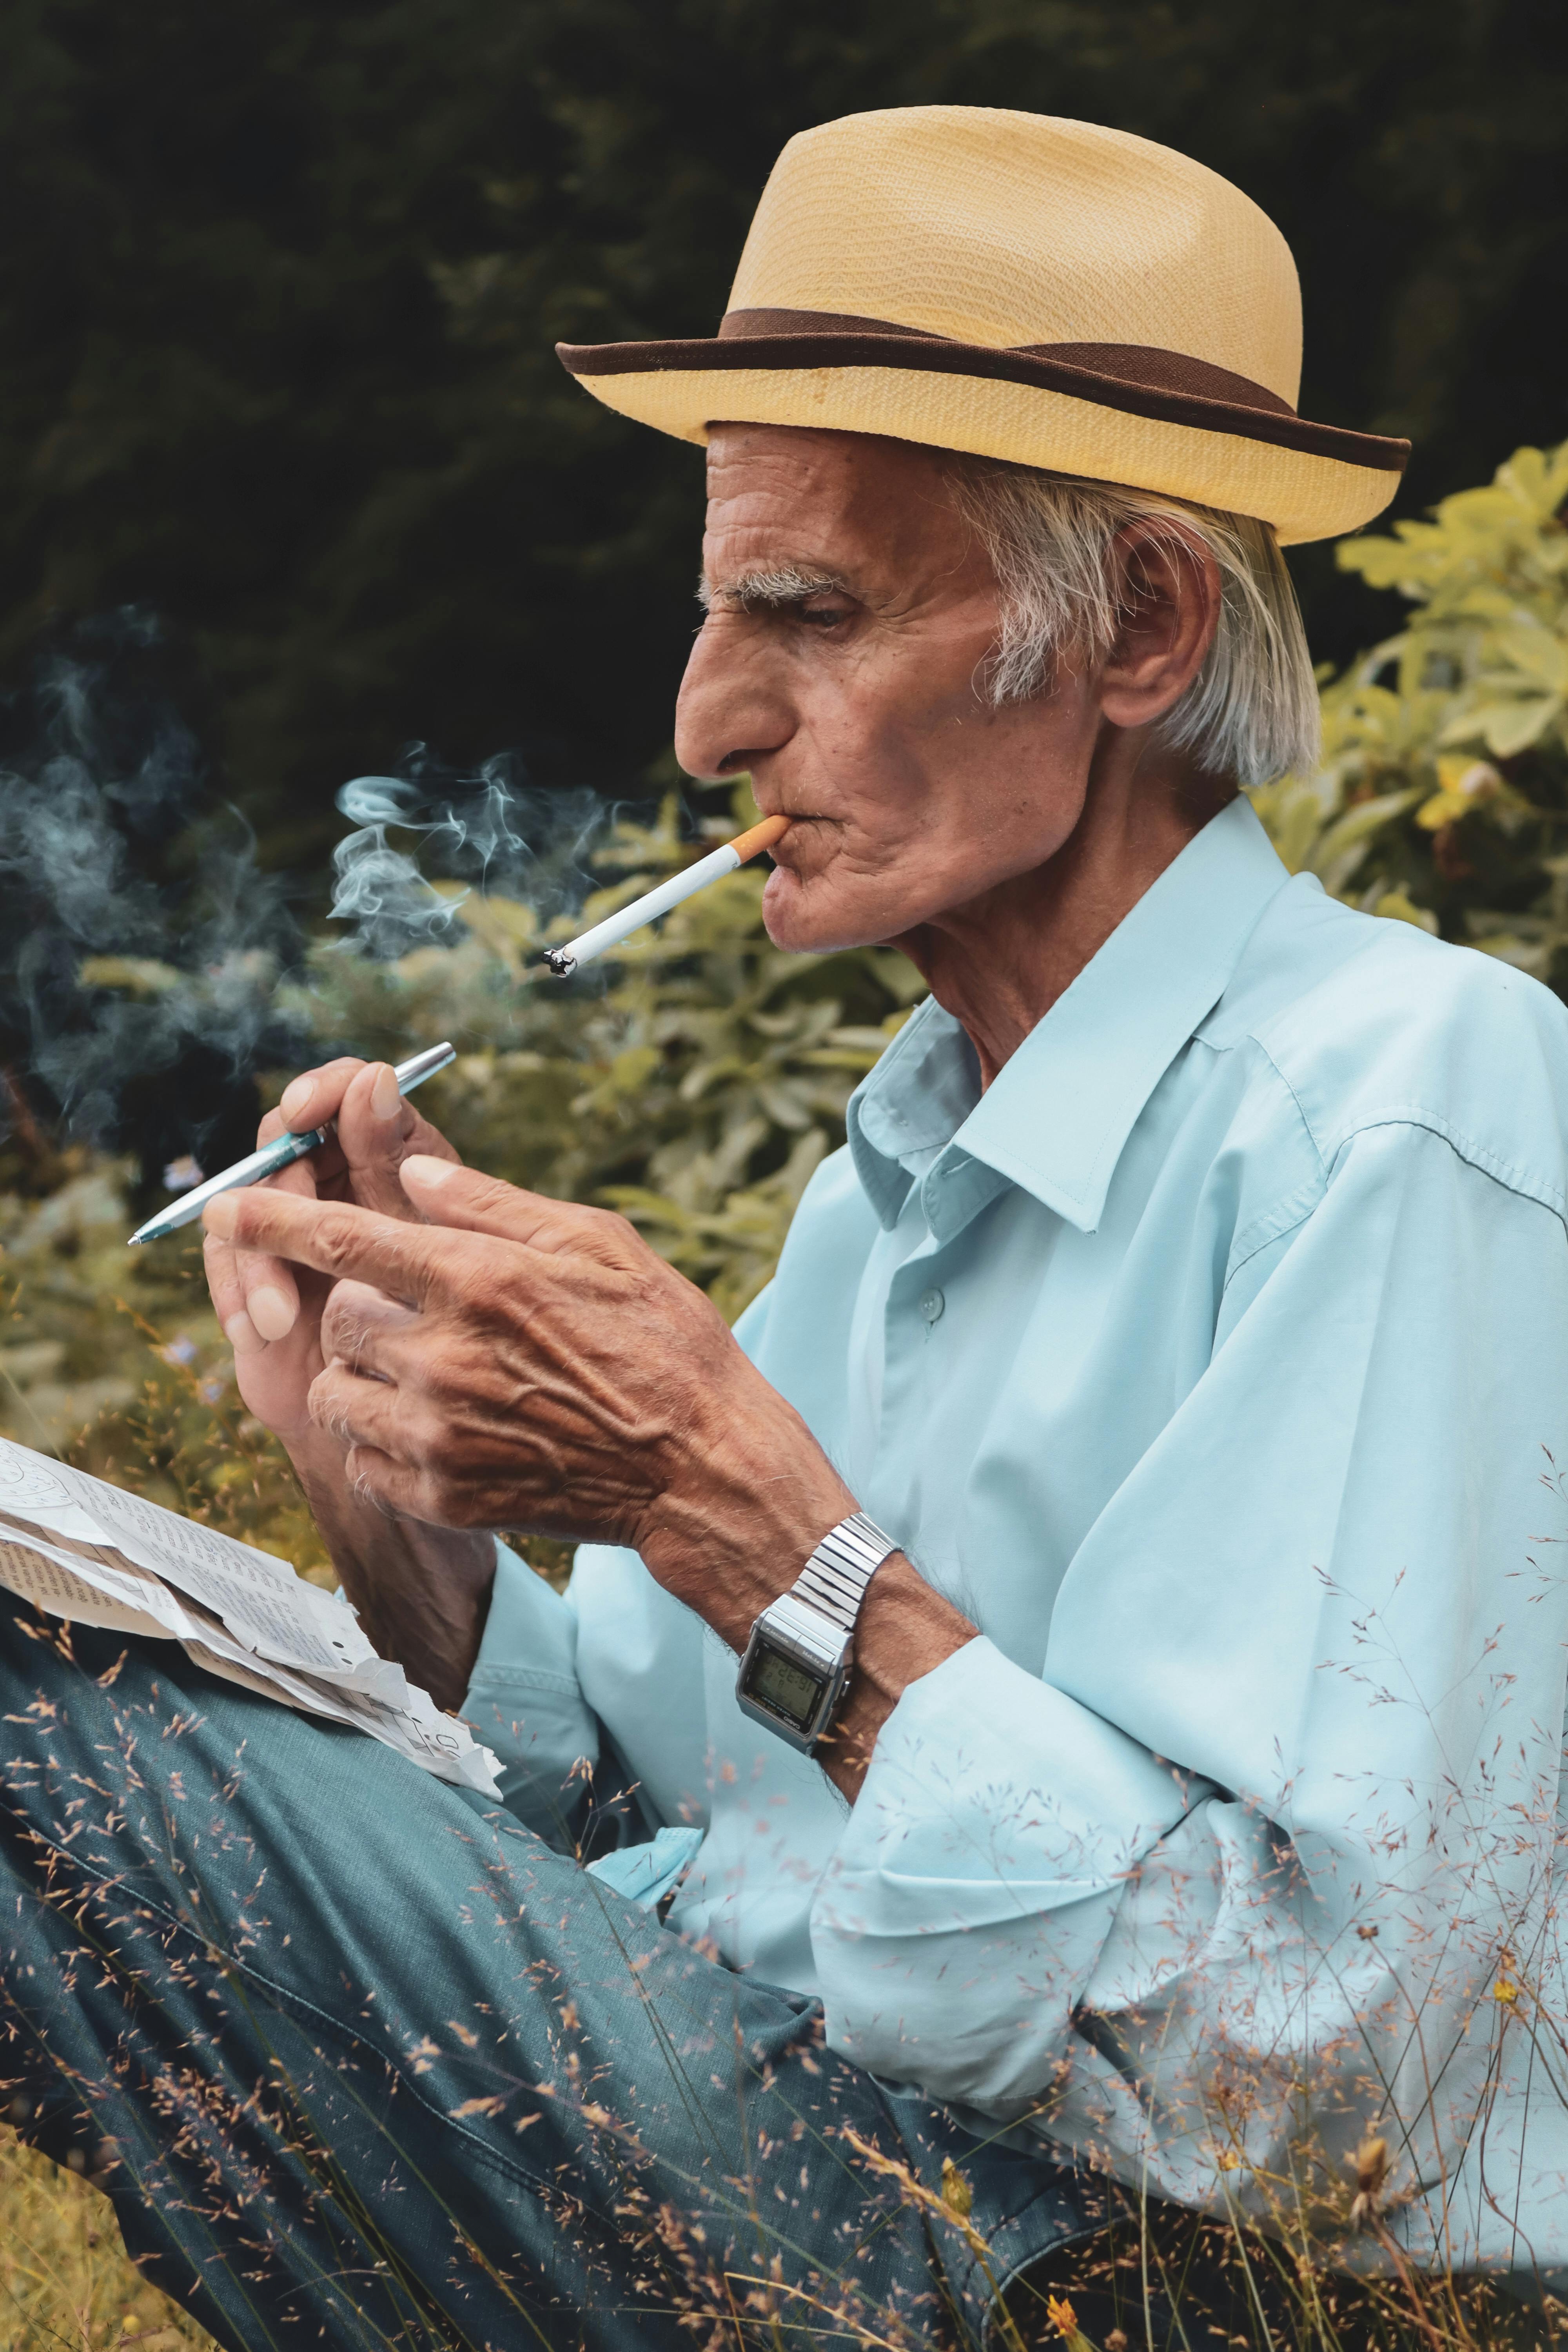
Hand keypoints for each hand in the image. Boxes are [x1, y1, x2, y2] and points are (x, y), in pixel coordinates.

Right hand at [201, 1058, 460, 1447]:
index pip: (345, 1094)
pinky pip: (226, 1264)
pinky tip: (262, 1334)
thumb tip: (374, 1077)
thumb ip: (397, 1159)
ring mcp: (286, 1227)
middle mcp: (330, 1182)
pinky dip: (238, 1296)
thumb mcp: (429, 1239)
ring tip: (279, 1318)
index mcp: (385, 1157)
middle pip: (279, 1146)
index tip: (306, 1110)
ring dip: (255, 1261)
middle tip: (289, 1227)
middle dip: (278, 1189)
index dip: (321, 1091)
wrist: (410, 1414)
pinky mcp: (255, 1273)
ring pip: (242, 1208)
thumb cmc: (444, 1324)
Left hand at [203, 1159, 856, 1646]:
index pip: (342, 1238)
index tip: (224, 1207)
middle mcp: (446, 1356)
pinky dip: (383, 1441)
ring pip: (337, 1393)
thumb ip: (493, 1205)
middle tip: (433, 1321)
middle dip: (369, 1311)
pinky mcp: (442, 1496)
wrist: (701, 1467)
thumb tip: (408, 1169)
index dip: (271, 1219)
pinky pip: (362, 1460)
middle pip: (339, 1318)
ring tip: (432, 1378)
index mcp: (481, 1279)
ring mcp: (439, 1434)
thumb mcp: (598, 1244)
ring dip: (366, 1378)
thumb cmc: (661, 1339)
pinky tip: (443, 1430)